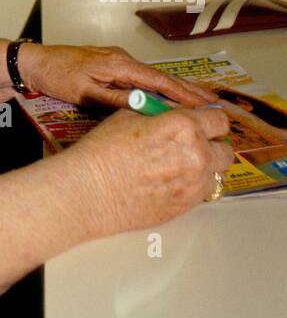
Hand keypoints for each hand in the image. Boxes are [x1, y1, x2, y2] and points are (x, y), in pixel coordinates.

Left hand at [18, 42, 214, 110]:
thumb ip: (115, 100)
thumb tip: (144, 107)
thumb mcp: (85, 93)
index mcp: (119, 64)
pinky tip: (169, 97)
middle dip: (188, 90)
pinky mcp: (112, 66)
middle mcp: (123, 59)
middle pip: (162, 77)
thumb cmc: (57, 76)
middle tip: (214, 103)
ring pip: (153, 78)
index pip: (158, 81)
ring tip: (200, 101)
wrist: (35, 62)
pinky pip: (142, 78)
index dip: (183, 94)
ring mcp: (118, 61)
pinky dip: (160, 88)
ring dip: (176, 89)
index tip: (204, 104)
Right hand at [70, 105, 234, 236]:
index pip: (219, 120)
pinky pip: (204, 192)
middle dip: (212, 145)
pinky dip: (194, 184)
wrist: (90, 190)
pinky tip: (172, 180)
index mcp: (184, 126)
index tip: (202, 123)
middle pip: (225, 150)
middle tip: (193, 145)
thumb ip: (161, 113)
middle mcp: (197, 155)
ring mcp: (194, 184)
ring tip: (182, 165)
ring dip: (206, 167)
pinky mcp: (187, 205)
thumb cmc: (104, 149)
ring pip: (217, 173)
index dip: (210, 120)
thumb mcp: (131, 115)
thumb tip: (176, 112)